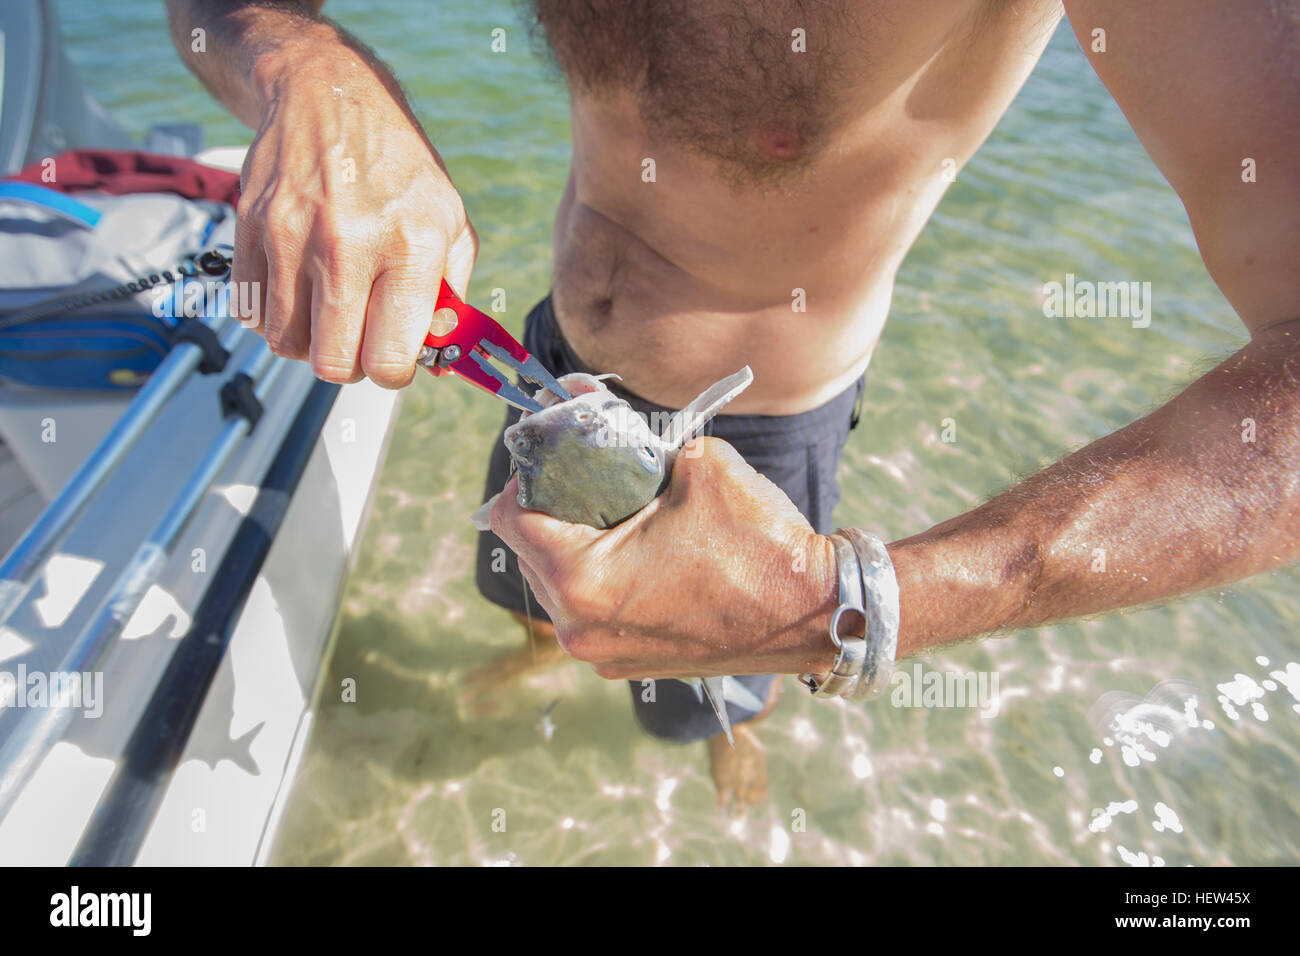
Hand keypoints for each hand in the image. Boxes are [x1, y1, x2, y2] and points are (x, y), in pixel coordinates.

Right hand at [234, 41, 476, 386]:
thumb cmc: (397, 167)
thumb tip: (436, 358)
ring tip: (329, 308)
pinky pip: (251, 313)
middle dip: (350, 363)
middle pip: (333, 364)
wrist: (327, 94)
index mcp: (409, 245)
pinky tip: (297, 290)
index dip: (393, 371)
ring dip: (309, 340)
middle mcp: (348, 244)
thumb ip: (450, 295)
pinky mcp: (251, 228)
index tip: (393, 355)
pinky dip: (273, 316)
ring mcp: (292, 236)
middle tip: (360, 336)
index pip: (390, 359)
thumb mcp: (449, 223)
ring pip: (287, 344)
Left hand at [489, 437, 840, 678]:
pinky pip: (590, 610)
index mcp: (583, 581)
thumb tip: (607, 423)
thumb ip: (641, 444)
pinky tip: (637, 548)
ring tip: (615, 510)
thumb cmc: (761, 541)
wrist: (819, 612)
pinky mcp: (629, 663)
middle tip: (585, 472)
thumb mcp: (699, 465)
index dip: (528, 472)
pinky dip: (601, 575)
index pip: (512, 516)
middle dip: (551, 507)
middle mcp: (581, 629)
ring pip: (557, 583)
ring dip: (574, 544)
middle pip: (528, 552)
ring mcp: (604, 655)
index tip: (554, 449)